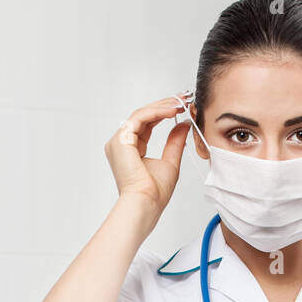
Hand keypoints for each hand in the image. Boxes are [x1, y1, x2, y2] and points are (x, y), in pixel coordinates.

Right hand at [104, 96, 190, 219]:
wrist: (146, 203)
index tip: (181, 106)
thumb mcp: (170, 161)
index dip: (163, 113)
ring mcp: (118, 141)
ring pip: (141, 115)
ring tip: (180, 103)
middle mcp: (121, 143)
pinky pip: (139, 118)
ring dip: (162, 106)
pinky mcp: (121, 140)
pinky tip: (171, 110)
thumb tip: (183, 124)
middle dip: (164, 105)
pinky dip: (156, 112)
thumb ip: (175, 142)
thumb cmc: (154, 192)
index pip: (147, 124)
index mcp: (131, 149)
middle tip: (183, 99)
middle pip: (143, 116)